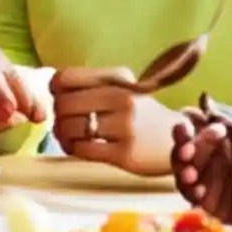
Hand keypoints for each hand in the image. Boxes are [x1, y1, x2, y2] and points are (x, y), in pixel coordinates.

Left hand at [50, 67, 176, 174]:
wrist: (178, 138)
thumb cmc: (141, 113)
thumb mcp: (123, 88)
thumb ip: (93, 85)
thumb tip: (53, 89)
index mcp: (117, 78)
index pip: (67, 77)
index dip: (54, 88)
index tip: (58, 96)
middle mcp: (122, 99)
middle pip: (64, 104)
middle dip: (57, 115)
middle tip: (63, 120)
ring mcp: (124, 126)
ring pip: (70, 128)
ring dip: (62, 134)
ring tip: (68, 136)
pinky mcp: (124, 153)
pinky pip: (82, 149)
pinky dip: (73, 149)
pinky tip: (78, 147)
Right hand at [172, 108, 231, 231]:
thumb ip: (224, 120)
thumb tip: (203, 96)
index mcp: (224, 141)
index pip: (195, 129)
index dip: (186, 127)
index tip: (185, 125)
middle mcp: (215, 160)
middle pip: (185, 150)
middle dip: (181, 147)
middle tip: (187, 149)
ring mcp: (213, 183)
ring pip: (183, 172)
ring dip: (181, 168)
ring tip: (190, 170)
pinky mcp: (213, 205)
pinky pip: (191, 196)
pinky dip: (189, 190)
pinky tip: (198, 188)